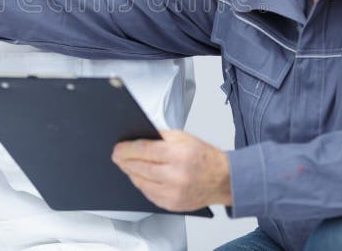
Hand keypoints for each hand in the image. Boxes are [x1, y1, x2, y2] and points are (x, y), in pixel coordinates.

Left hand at [111, 129, 231, 211]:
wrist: (223, 179)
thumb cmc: (204, 157)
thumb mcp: (183, 137)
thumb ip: (160, 136)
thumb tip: (137, 137)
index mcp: (178, 154)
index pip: (143, 151)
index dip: (126, 149)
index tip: (117, 148)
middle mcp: (175, 175)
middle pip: (139, 168)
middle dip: (125, 161)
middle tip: (117, 156)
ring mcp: (173, 193)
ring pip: (141, 182)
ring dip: (131, 173)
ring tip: (127, 165)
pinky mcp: (172, 204)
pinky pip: (149, 194)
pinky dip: (142, 184)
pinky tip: (140, 177)